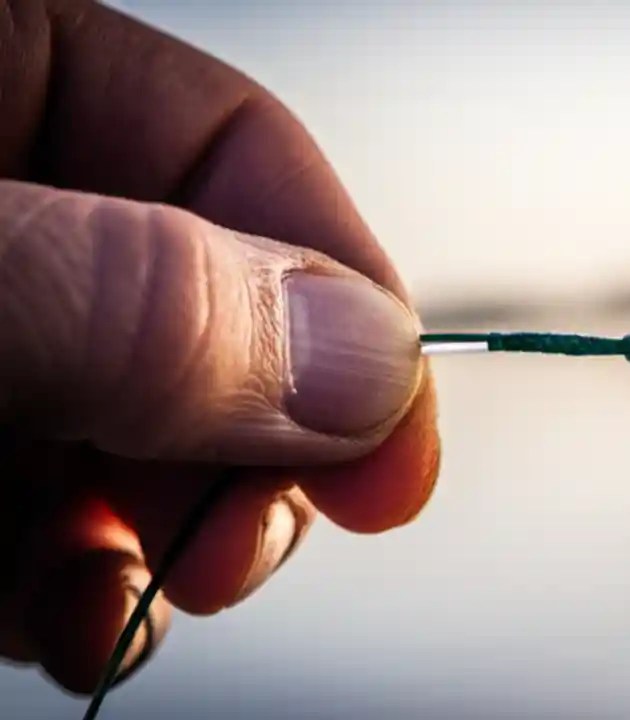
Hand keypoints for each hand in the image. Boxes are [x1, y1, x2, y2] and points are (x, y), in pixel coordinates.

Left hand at [0, 1, 437, 691]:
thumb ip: (134, 300)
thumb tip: (363, 364)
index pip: (229, 148)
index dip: (337, 301)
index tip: (390, 459)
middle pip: (198, 305)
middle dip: (244, 449)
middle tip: (240, 551)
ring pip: (129, 424)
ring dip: (161, 535)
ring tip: (131, 608)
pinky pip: (40, 500)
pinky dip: (73, 577)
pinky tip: (65, 619)